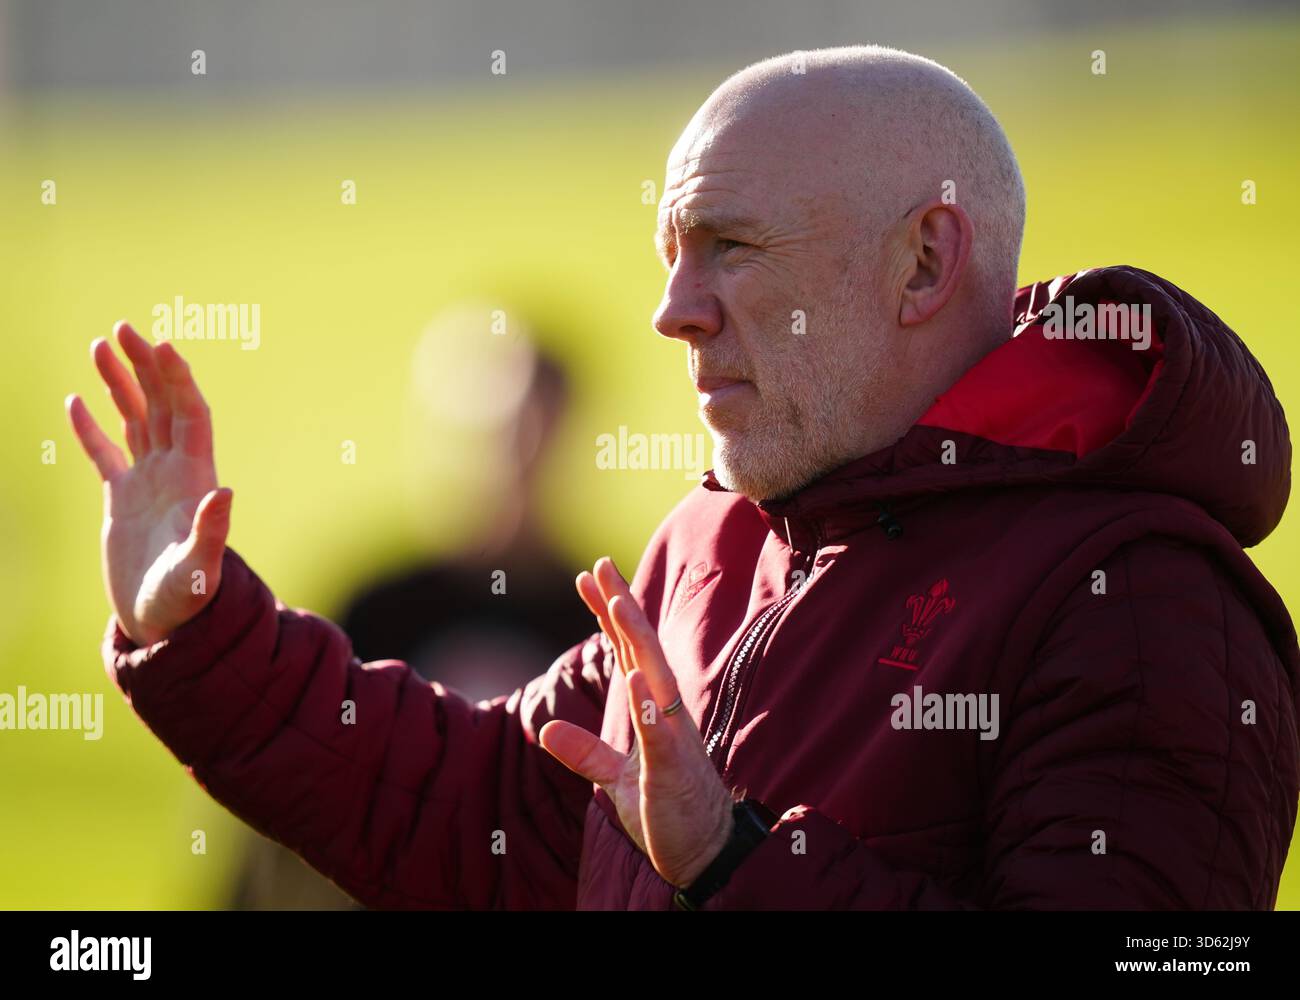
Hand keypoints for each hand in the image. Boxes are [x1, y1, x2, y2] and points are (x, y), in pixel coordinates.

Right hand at [66, 321, 231, 645]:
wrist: (163, 625)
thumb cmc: (186, 601)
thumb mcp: (199, 569)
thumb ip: (210, 533)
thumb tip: (225, 495)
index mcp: (196, 480)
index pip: (191, 416)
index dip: (179, 382)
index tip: (163, 347)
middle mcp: (175, 474)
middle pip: (163, 406)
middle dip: (146, 367)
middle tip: (124, 328)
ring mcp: (148, 483)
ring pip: (135, 420)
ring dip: (121, 384)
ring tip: (101, 344)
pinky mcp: (122, 500)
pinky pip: (105, 453)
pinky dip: (92, 427)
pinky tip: (77, 400)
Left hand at [539, 558, 734, 887]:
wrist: (704, 854)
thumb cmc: (667, 811)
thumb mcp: (616, 780)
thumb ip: (586, 752)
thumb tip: (545, 730)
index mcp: (653, 711)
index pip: (626, 652)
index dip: (608, 615)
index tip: (588, 577)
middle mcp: (667, 713)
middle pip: (642, 650)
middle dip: (622, 607)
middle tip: (601, 565)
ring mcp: (673, 738)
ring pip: (655, 678)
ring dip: (637, 641)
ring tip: (618, 604)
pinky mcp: (674, 770)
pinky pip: (661, 733)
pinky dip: (651, 706)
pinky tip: (638, 679)